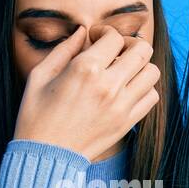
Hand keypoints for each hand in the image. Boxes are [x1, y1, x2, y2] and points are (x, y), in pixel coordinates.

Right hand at [12, 24, 160, 161]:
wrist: (45, 156)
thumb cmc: (36, 115)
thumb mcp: (40, 76)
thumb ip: (64, 50)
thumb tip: (82, 31)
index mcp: (85, 69)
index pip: (114, 37)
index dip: (105, 32)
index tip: (97, 38)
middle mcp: (108, 85)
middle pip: (142, 50)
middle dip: (130, 44)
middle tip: (117, 51)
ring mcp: (121, 105)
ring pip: (152, 72)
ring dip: (140, 67)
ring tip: (124, 71)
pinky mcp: (127, 123)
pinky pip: (152, 97)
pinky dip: (144, 89)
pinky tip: (127, 90)